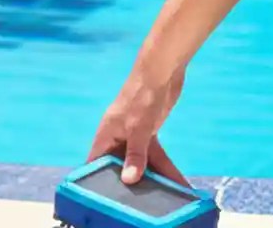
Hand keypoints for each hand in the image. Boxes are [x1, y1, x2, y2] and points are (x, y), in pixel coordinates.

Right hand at [87, 70, 190, 186]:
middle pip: (120, 165)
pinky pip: (155, 155)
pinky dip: (165, 167)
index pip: (96, 162)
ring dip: (153, 177)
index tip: (106, 197)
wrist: (163, 70)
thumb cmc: (143, 94)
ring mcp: (134, 133)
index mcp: (106, 134)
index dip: (97, 180)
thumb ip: (135, 154)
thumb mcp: (139, 128)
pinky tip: (177, 180)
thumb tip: (130, 179)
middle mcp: (117, 136)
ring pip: (141, 161)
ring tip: (166, 197)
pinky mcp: (150, 131)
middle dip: (130, 183)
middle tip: (140, 203)